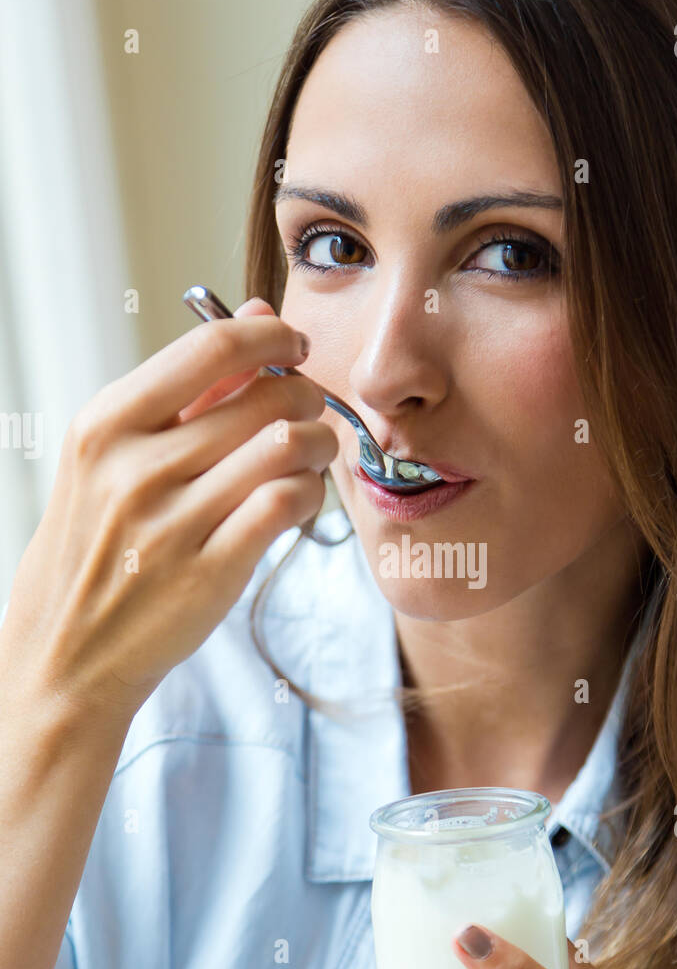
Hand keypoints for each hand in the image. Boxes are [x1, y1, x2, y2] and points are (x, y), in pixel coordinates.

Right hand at [0, 297, 337, 722]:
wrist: (64, 653)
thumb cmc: (96, 546)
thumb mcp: (111, 458)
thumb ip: (188, 389)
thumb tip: (257, 315)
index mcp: (106, 424)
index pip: (211, 348)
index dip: (272, 338)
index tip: (293, 346)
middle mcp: (135, 468)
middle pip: (264, 396)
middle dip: (306, 395)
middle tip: (308, 412)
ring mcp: (172, 523)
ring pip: (286, 447)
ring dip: (318, 443)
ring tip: (311, 454)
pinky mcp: (208, 573)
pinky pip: (286, 505)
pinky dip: (309, 494)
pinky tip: (298, 499)